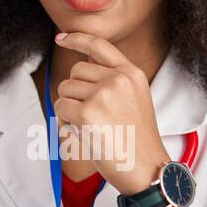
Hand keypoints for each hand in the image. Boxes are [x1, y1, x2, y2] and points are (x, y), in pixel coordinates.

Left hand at [51, 31, 171, 195]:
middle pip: (75, 72)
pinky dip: (64, 122)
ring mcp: (103, 95)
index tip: (61, 37)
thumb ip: (111, 79)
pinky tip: (82, 134)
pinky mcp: (87, 113)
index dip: (76, 38)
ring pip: (65, 89)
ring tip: (90, 127)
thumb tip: (82, 60)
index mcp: (131, 73)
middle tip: (93, 117)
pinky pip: (60, 108)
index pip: (99, 45)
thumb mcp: (133, 100)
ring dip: (69, 109)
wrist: (147, 169)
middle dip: (75, 92)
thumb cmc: (136, 141)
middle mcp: (118, 79)